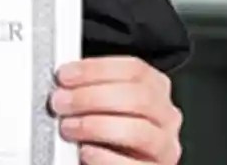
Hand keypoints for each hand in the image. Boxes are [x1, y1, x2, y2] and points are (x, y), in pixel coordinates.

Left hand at [49, 57, 181, 164]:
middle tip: (61, 102)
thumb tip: (65, 79)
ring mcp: (164, 146)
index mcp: (155, 89)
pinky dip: (105, 158)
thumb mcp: (104, 102)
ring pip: (138, 131)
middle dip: (92, 97)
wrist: (106, 161)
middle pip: (138, 97)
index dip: (96, 69)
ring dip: (96, 126)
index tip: (65, 75)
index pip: (134, 70)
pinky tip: (86, 151)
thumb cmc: (106, 131)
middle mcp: (165, 116)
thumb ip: (91, 87)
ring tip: (69, 127)